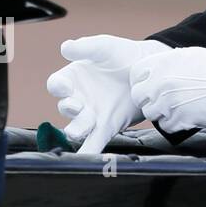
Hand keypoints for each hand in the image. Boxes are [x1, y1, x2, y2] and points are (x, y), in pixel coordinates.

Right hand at [45, 35, 170, 154]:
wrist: (149, 69)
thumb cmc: (121, 55)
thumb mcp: (104, 46)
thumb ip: (86, 47)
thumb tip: (66, 46)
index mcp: (72, 78)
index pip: (56, 85)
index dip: (58, 87)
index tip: (65, 87)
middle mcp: (78, 99)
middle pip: (65, 108)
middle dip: (68, 110)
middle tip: (77, 107)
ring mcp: (91, 115)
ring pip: (77, 127)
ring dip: (76, 130)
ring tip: (80, 131)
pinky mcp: (106, 127)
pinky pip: (94, 142)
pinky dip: (89, 152)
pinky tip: (87, 160)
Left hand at [129, 46, 205, 133]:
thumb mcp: (194, 56)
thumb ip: (173, 62)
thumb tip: (164, 69)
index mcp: (164, 62)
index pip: (136, 74)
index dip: (143, 81)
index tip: (152, 85)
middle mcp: (161, 81)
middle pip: (139, 96)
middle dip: (150, 99)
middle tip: (166, 100)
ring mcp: (168, 102)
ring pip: (151, 113)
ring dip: (163, 113)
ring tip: (181, 108)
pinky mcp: (178, 120)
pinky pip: (166, 126)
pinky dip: (176, 124)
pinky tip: (189, 116)